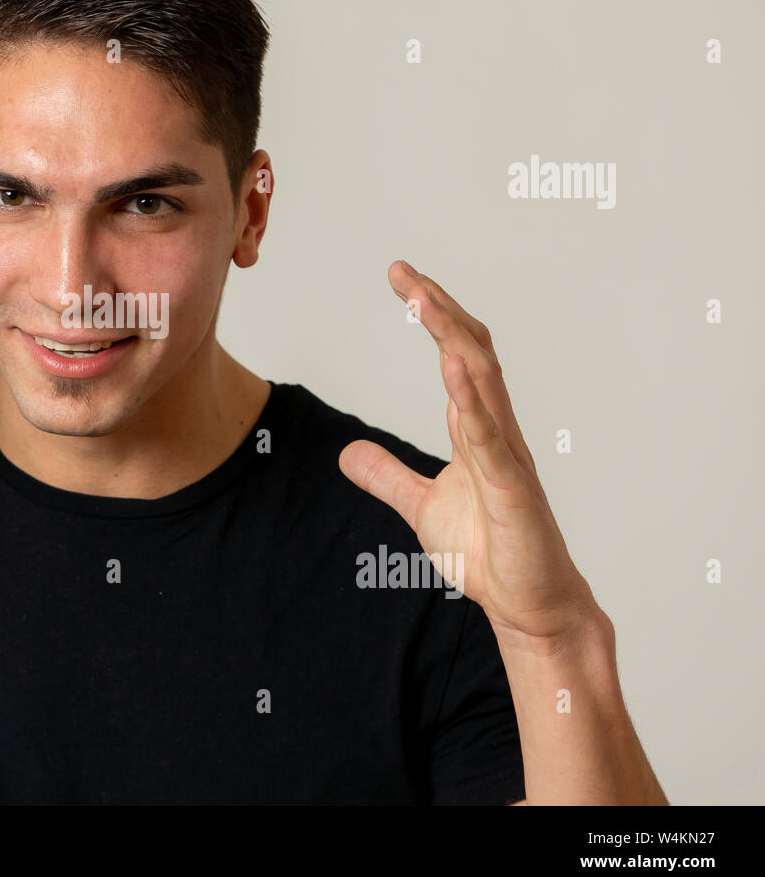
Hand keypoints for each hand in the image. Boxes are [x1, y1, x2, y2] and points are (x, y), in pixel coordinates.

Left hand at [338, 261, 596, 645]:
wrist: (529, 605)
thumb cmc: (490, 552)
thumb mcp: (421, 506)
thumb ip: (388, 475)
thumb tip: (347, 453)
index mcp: (478, 429)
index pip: (457, 356)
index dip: (433, 315)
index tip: (404, 278)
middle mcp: (497, 432)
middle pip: (471, 353)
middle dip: (438, 309)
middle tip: (404, 272)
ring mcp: (508, 458)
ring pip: (483, 382)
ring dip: (452, 338)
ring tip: (424, 299)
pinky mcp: (512, 490)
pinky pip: (490, 438)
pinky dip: (471, 400)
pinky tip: (452, 367)